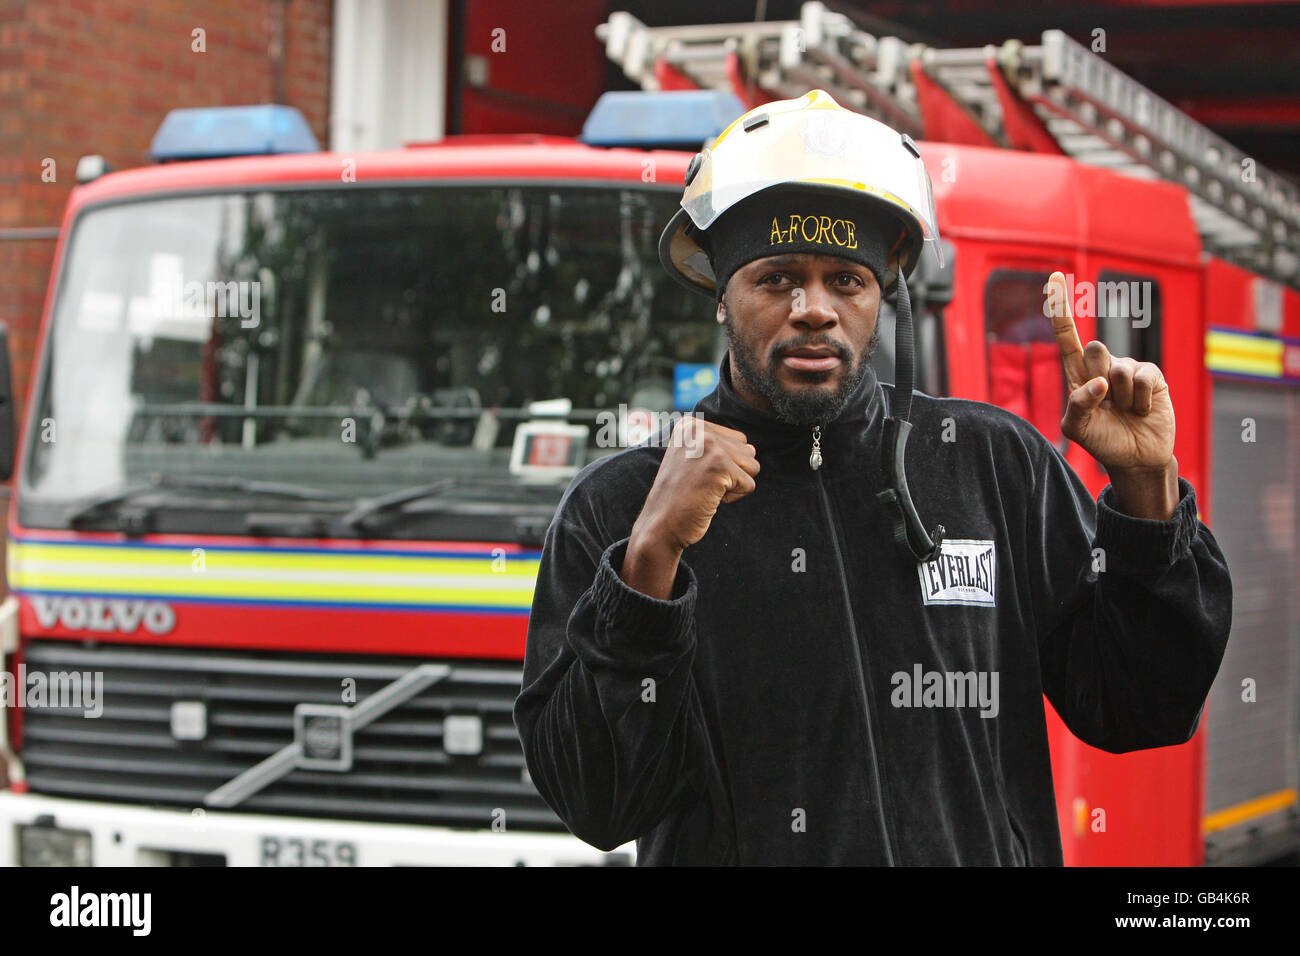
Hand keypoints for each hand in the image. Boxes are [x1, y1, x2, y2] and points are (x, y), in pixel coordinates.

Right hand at [621, 418, 758, 598]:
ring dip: (733, 485)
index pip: (739, 440)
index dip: (725, 464)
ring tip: (705, 490)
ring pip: (752, 466)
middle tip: (701, 484)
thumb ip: (719, 446)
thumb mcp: (693, 459)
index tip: (697, 474)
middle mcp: (699, 430)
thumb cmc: (680, 497)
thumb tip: (753, 448)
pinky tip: (707, 499)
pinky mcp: (719, 466)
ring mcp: (709, 446)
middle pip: (748, 451)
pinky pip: (749, 485)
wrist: (660, 525)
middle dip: (732, 473)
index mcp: (691, 425)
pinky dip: (732, 498)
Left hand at [1045, 272, 1174, 472]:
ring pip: (1119, 369)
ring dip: (1121, 397)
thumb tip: (1100, 384)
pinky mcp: (1152, 376)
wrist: (1137, 458)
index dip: (1061, 308)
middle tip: (1106, 401)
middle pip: (1094, 349)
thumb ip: (1078, 406)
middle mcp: (1102, 367)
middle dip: (1098, 376)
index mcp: (1078, 375)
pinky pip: (1142, 378)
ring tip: (1125, 411)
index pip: (1067, 337)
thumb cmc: (1103, 441)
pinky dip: (1140, 400)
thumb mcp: (1078, 429)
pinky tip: (1142, 411)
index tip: (1055, 276)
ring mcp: (1128, 369)